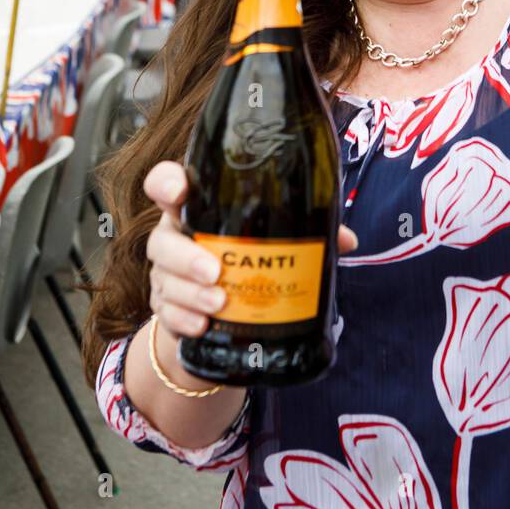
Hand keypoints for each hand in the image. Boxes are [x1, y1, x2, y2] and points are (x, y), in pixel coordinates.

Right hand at [143, 161, 357, 341]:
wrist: (217, 314)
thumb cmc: (246, 259)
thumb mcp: (273, 241)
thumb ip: (307, 232)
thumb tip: (347, 239)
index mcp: (198, 209)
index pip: (166, 184)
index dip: (165, 183)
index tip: (177, 192)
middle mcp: (175, 237)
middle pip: (161, 240)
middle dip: (185, 257)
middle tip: (214, 271)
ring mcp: (166, 274)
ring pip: (163, 278)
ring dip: (189, 292)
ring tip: (219, 303)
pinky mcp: (166, 308)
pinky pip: (166, 313)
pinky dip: (184, 319)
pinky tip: (203, 325)